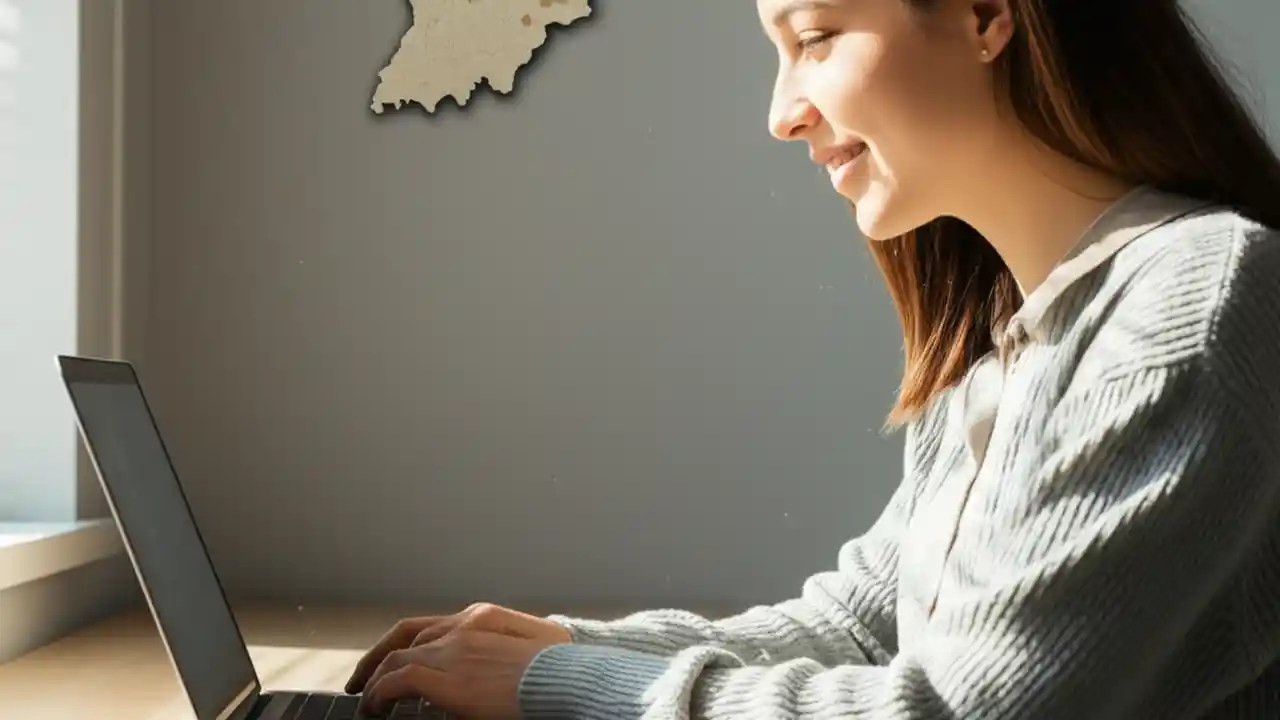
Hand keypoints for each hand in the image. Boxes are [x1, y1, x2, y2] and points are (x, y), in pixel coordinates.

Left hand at [356, 628, 560, 718]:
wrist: (570, 676)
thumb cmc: (558, 669)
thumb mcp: (523, 650)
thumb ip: (492, 652)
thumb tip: (477, 674)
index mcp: (481, 617)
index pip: (427, 626)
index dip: (402, 644)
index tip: (389, 661)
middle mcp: (463, 626)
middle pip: (405, 636)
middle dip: (378, 658)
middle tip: (362, 681)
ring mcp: (454, 650)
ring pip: (396, 658)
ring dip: (376, 679)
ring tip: (366, 702)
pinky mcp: (448, 679)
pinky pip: (398, 681)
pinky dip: (380, 693)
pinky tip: (374, 708)